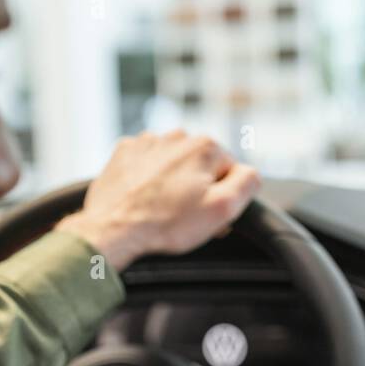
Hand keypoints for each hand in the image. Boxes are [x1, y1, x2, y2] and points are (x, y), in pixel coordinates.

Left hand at [55, 130, 260, 271]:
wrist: (113, 229)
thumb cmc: (165, 223)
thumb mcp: (222, 209)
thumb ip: (247, 183)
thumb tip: (250, 173)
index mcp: (205, 147)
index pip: (229, 172)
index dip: (222, 196)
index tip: (207, 214)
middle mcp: (177, 136)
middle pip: (200, 166)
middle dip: (197, 189)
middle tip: (185, 217)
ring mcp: (148, 142)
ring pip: (173, 164)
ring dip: (173, 183)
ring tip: (163, 209)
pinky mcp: (125, 153)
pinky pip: (146, 164)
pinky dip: (148, 179)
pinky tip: (144, 199)